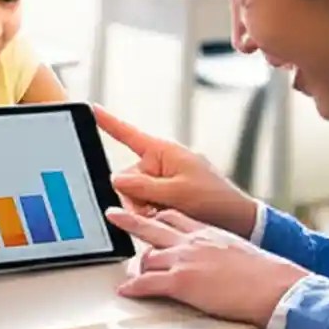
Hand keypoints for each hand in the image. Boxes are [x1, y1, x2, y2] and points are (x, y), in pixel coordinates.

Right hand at [94, 105, 259, 238]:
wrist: (237, 219)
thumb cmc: (214, 200)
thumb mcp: (177, 192)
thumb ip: (143, 187)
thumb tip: (116, 179)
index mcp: (163, 152)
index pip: (129, 134)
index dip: (108, 122)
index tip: (91, 109)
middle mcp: (159, 163)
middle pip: (127, 179)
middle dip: (135, 198)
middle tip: (157, 208)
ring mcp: (162, 181)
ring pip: (133, 197)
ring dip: (144, 209)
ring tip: (169, 213)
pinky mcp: (165, 196)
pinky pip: (144, 205)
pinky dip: (151, 214)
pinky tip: (167, 217)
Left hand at [106, 208, 307, 328]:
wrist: (272, 285)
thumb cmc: (265, 274)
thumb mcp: (241, 252)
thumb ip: (225, 252)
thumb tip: (225, 262)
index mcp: (208, 233)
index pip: (176, 217)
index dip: (159, 215)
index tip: (150, 214)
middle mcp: (193, 242)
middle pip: (153, 226)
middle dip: (130, 220)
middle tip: (113, 215)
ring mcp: (185, 261)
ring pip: (148, 256)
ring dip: (136, 266)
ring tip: (128, 272)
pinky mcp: (182, 282)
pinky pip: (148, 283)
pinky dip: (134, 287)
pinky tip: (126, 291)